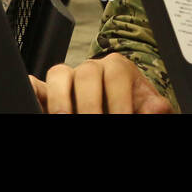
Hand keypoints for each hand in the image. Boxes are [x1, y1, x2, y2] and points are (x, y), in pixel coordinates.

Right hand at [31, 53, 172, 113]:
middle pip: (86, 74)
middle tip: (92, 123)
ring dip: (60, 101)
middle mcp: (92, 68)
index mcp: (118, 68)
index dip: (119, 101)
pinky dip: (34, 91)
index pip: (116, 75)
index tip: (122, 120)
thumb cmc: (135, 108)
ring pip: (59, 74)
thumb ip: (154, 107)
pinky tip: (34, 103)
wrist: (125, 109)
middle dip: (90, 105)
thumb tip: (157, 108)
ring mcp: (70, 78)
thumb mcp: (148, 106)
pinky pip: (39, 86)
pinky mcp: (51, 92)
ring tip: (64, 120)